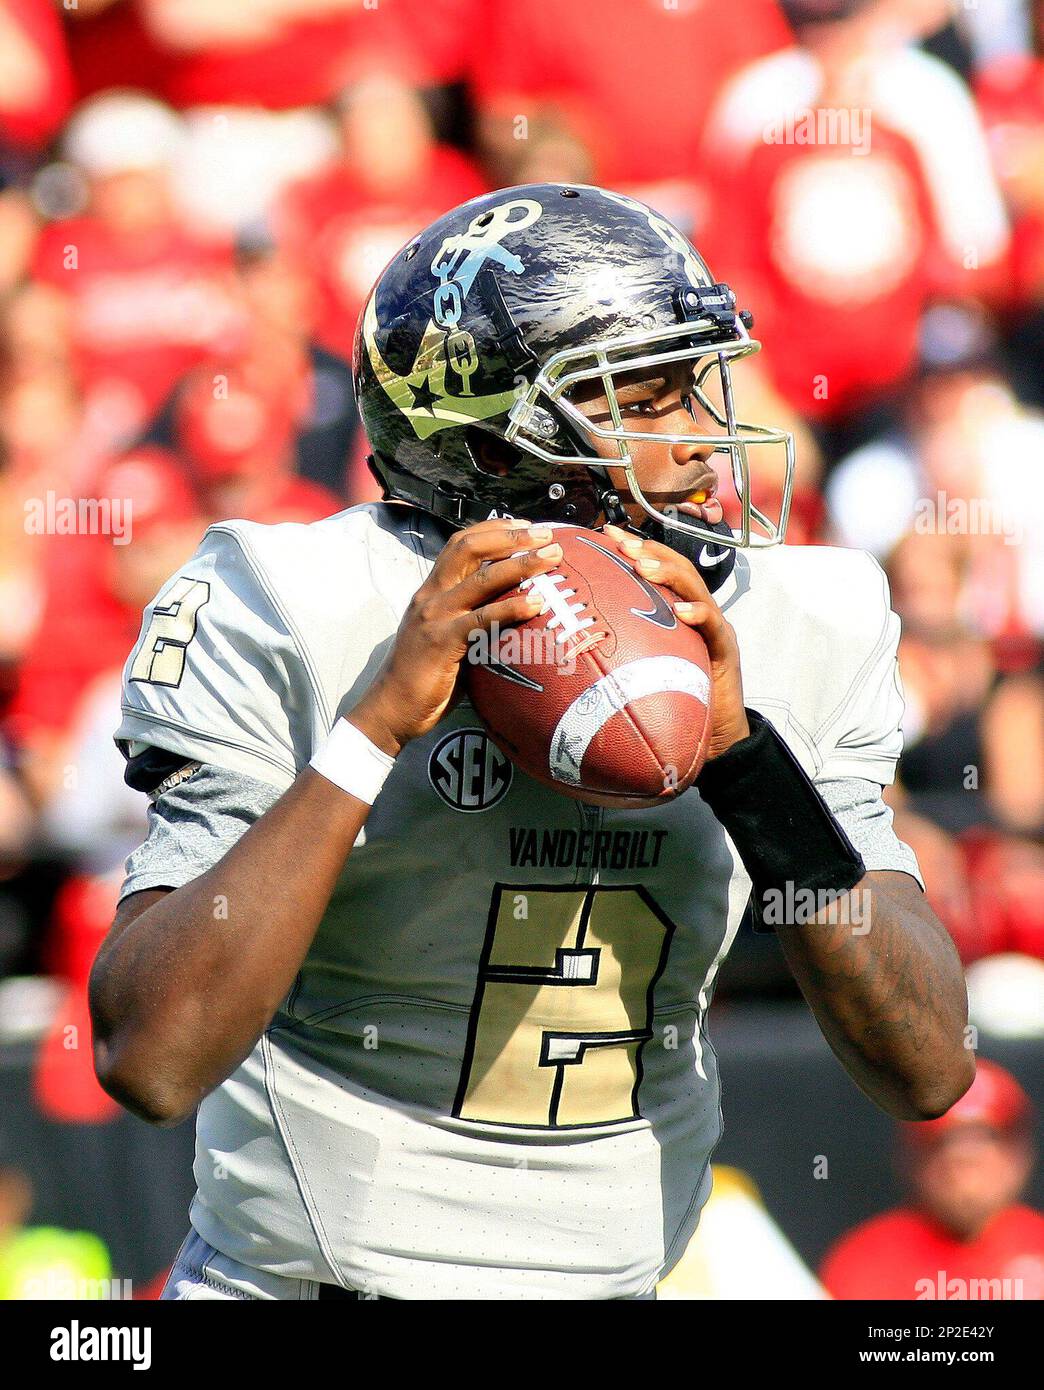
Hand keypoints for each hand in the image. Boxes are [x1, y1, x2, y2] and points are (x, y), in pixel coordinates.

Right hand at [349, 518, 562, 755]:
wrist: (391, 710)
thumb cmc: (425, 679)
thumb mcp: (447, 638)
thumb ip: (471, 620)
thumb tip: (513, 615)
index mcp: (431, 591)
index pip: (460, 544)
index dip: (494, 529)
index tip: (526, 526)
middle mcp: (430, 596)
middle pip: (469, 548)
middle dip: (510, 535)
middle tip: (546, 535)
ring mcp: (434, 617)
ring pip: (481, 579)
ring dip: (520, 564)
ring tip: (550, 559)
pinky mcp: (441, 641)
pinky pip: (482, 620)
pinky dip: (511, 608)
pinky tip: (536, 605)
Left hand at [603, 525, 749, 761]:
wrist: (716, 736)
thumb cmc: (676, 701)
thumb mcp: (641, 668)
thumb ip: (620, 649)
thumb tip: (573, 643)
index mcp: (677, 612)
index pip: (658, 570)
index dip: (635, 548)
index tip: (606, 533)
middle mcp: (697, 613)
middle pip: (677, 569)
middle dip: (648, 551)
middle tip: (621, 542)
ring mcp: (714, 628)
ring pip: (695, 589)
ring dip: (668, 574)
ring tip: (643, 566)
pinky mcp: (726, 650)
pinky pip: (714, 628)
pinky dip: (699, 615)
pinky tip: (682, 612)